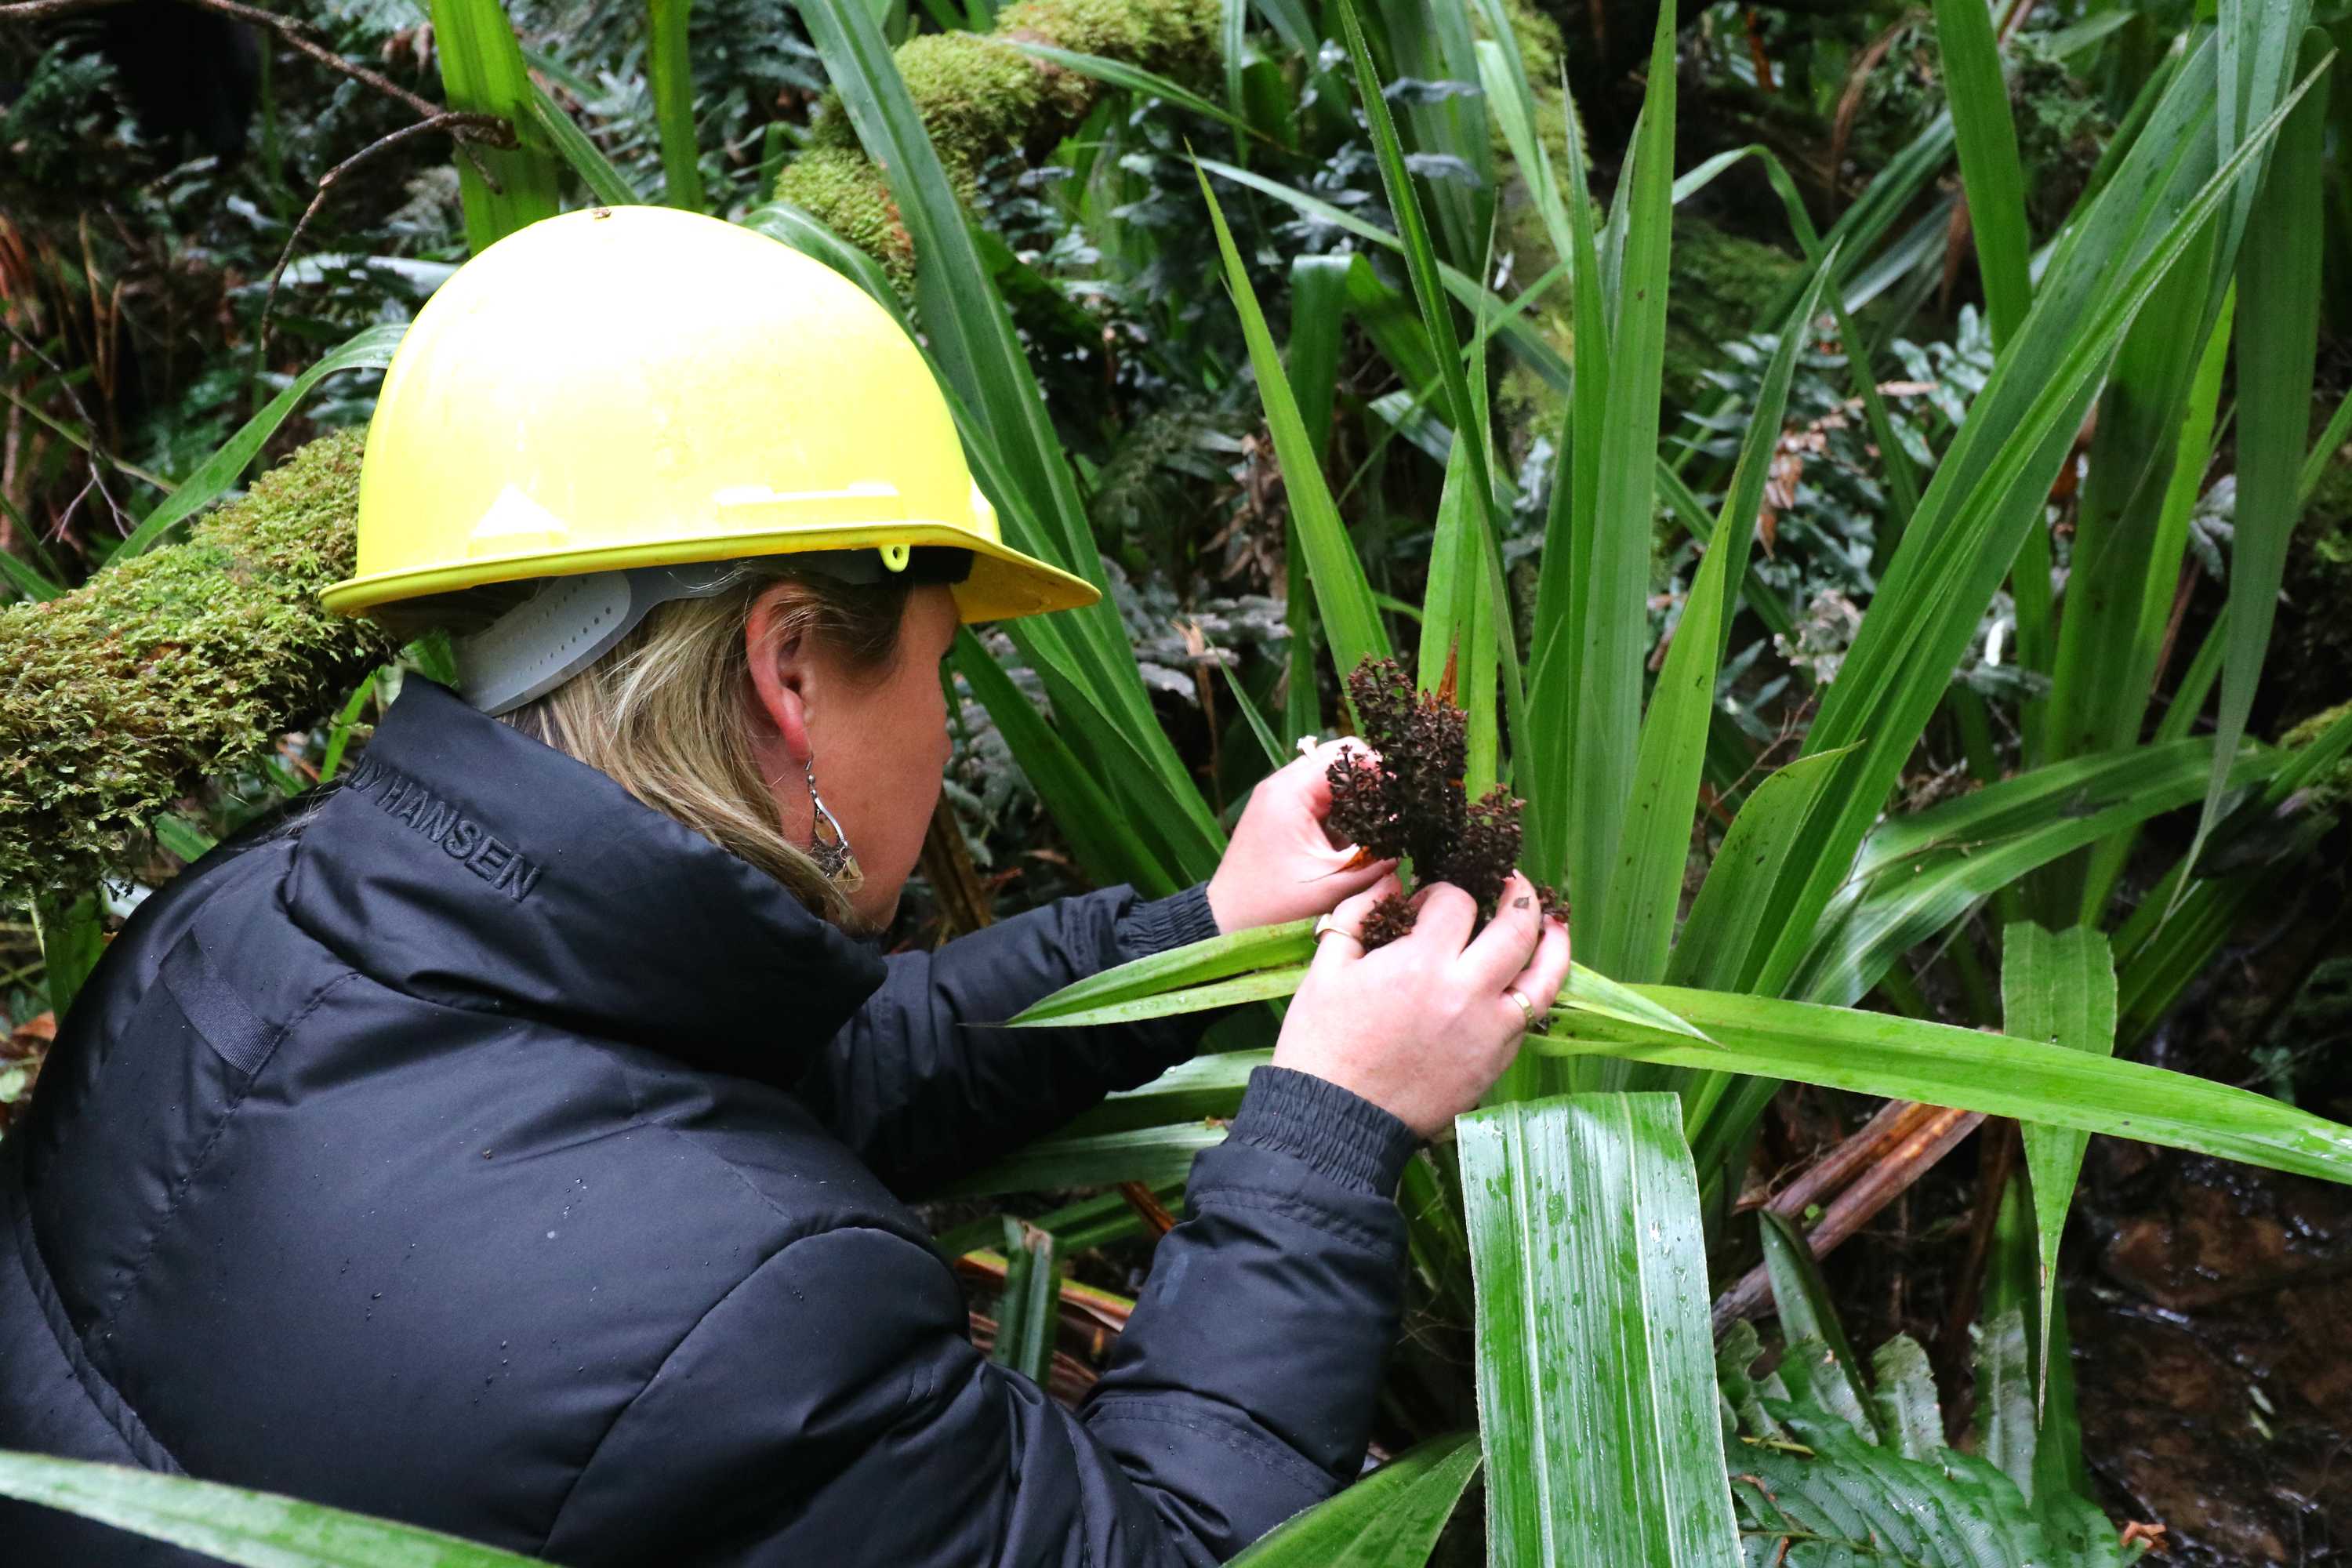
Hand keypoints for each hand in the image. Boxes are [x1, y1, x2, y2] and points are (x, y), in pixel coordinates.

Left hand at [1203, 738, 1395, 933]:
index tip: (1402, 792)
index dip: (1379, 768)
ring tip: (1383, 821)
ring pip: (1331, 780)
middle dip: (1372, 780)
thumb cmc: (1272, 905)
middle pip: (1338, 761)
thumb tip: (1406, 834)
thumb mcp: (1332, 883)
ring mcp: (1279, 799)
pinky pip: (1320, 799)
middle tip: (1397, 806)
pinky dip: (1343, 811)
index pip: (1345, 754)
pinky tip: (1359, 835)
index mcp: (1290, 792)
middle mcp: (1282, 786)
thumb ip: (1374, 858)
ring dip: (1358, 796)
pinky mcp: (1282, 815)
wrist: (1226, 921)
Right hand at [1271, 871, 1570, 1138]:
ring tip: (1553, 923)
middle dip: (1516, 895)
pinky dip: (1535, 991)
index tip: (1426, 903)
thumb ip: (1358, 913)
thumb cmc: (1323, 1044)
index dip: (1442, 892)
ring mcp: (1489, 1031)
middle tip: (1508, 883)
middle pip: (1516, 927)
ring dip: (1554, 942)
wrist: (1336, 1120)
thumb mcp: (1326, 968)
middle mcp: (1465, 993)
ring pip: (1544, 976)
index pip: (1457, 902)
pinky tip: (1531, 977)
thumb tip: (1390, 880)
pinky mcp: (1495, 1062)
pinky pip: (1529, 1017)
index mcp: (1420, 964)